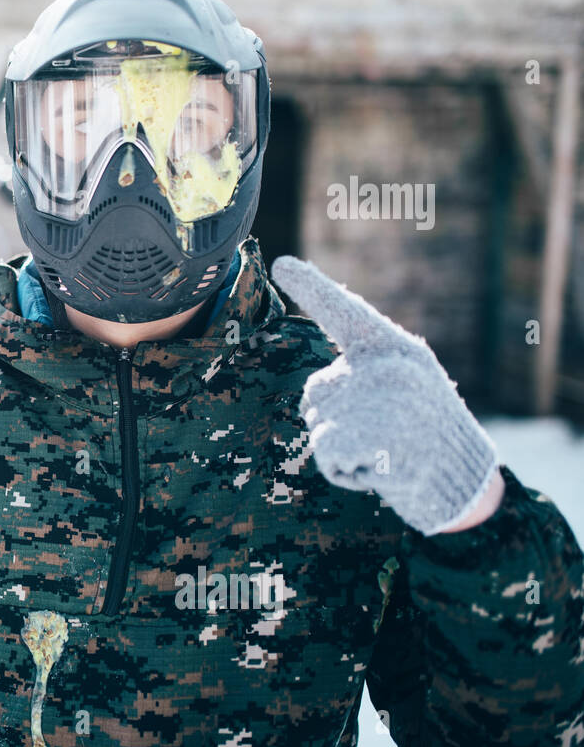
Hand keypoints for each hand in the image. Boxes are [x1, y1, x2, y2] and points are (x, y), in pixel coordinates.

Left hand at [270, 256, 501, 535]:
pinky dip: (343, 472)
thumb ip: (364, 376)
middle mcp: (387, 366)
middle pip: (316, 393)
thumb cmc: (428, 436)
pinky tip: (378, 472)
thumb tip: (313, 397)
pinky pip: (324, 453)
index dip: (311, 287)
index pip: (345, 312)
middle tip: (383, 436)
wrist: (465, 483)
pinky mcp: (371, 435)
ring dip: (341, 450)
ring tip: (384, 452)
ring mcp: (380, 399)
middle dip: (334, 422)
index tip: (280, 262)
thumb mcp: (407, 390)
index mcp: (395, 349)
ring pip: (316, 424)